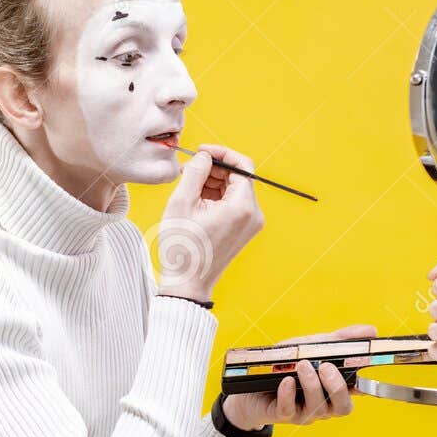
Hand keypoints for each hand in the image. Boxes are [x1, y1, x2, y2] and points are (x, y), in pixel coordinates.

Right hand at [157, 144, 265, 301]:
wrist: (187, 284)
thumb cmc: (183, 248)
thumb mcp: (182, 203)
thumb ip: (195, 172)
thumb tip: (204, 156)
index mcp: (243, 206)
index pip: (242, 165)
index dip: (221, 153)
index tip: (201, 151)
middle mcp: (254, 214)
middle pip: (238, 177)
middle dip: (214, 169)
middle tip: (188, 170)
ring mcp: (250, 224)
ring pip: (234, 190)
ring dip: (213, 183)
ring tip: (188, 187)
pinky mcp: (243, 231)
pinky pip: (232, 204)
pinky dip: (216, 197)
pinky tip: (195, 201)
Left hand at [222, 324, 375, 428]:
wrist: (250, 385)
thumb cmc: (286, 366)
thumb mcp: (312, 347)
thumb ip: (340, 340)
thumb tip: (371, 330)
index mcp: (334, 389)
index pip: (358, 391)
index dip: (364, 383)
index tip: (362, 367)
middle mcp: (323, 405)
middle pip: (343, 407)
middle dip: (336, 387)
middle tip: (326, 366)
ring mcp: (304, 412)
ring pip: (317, 408)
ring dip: (311, 385)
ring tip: (303, 365)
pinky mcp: (283, 414)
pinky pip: (289, 409)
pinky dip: (288, 394)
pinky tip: (286, 381)